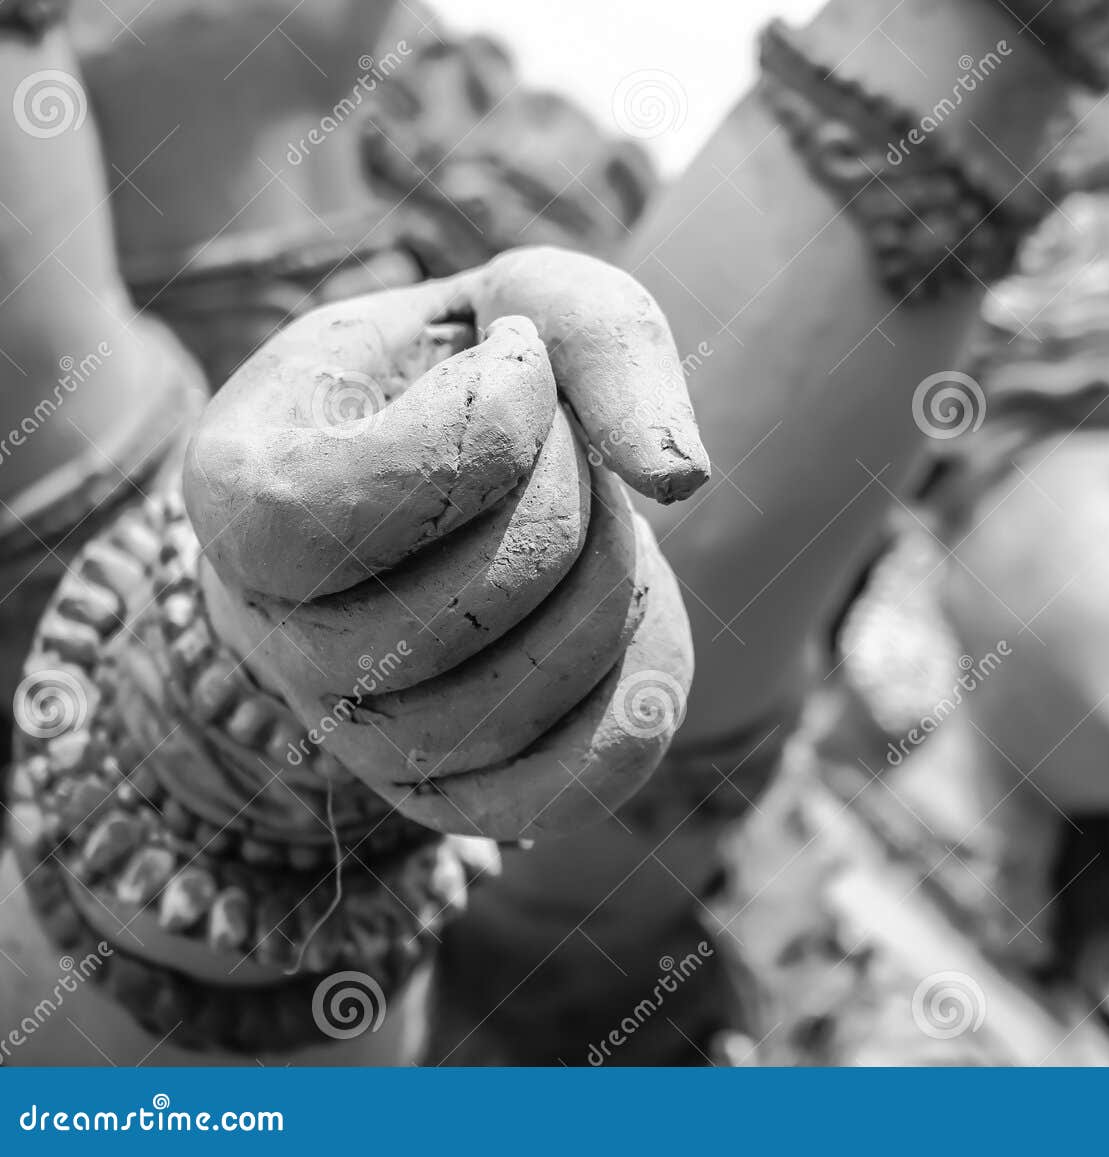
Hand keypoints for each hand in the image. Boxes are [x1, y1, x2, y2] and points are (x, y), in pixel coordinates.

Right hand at [183, 247, 709, 840]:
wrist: (443, 488)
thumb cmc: (468, 382)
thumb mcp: (524, 305)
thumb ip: (602, 343)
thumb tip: (680, 480)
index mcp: (238, 494)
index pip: (340, 505)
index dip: (482, 428)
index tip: (517, 360)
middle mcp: (274, 636)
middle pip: (469, 599)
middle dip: (572, 498)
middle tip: (565, 450)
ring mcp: (355, 734)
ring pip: (520, 698)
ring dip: (613, 586)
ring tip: (593, 526)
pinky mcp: (444, 796)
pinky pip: (555, 793)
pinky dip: (634, 710)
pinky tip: (643, 622)